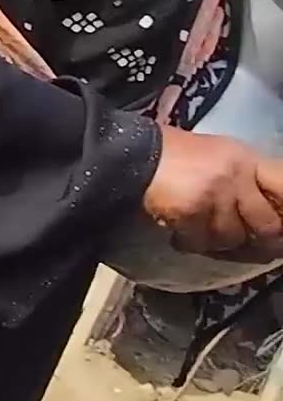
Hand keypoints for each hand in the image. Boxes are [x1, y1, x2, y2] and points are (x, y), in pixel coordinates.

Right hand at [142, 127, 282, 259]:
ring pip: (231, 239)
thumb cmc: (176, 155)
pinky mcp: (191, 210)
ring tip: (197, 231)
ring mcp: (215, 193)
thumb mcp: (221, 157)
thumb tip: (269, 214)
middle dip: (256, 241)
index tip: (279, 231)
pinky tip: (178, 232)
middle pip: (267, 226)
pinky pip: (200, 242)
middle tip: (246, 248)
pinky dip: (187, 242)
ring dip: (214, 241)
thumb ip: (246, 181)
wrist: (133, 153)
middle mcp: (237, 175)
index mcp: (247, 159)